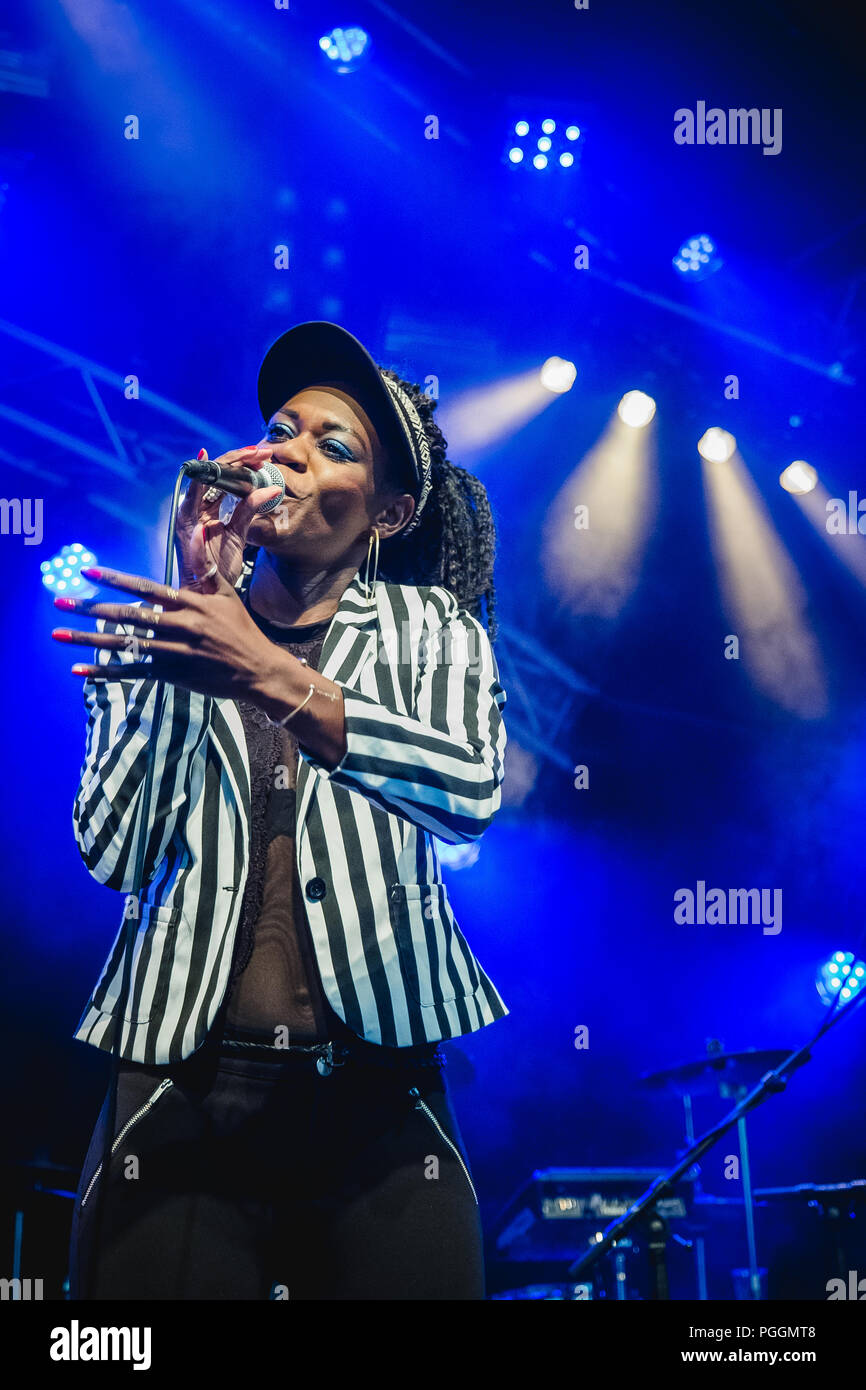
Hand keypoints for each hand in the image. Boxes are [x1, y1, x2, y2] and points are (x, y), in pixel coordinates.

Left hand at [51, 548, 289, 702]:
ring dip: (88, 639)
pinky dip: (104, 672)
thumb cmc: (242, 630)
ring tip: (58, 633)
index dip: (116, 580)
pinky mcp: (172, 675)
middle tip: (60, 603)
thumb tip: (197, 529)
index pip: (146, 588)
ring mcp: (174, 652)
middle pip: (128, 616)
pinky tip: (79, 671)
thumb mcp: (227, 594)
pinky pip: (132, 672)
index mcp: (190, 604)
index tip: (88, 572)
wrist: (258, 671)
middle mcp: (179, 626)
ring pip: (124, 644)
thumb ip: (205, 565)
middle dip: (91, 609)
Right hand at [176, 444, 280, 588]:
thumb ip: (249, 509)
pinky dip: (199, 484)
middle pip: (213, 472)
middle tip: (260, 452)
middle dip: (237, 458)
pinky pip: (191, 503)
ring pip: (203, 479)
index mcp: (206, 506)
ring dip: (225, 466)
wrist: (207, 592)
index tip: (263, 456)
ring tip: (248, 457)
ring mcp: (188, 515)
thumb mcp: (240, 533)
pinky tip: (207, 463)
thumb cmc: (219, 565)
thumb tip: (273, 489)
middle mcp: (195, 506)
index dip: (241, 463)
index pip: (223, 475)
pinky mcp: (184, 527)